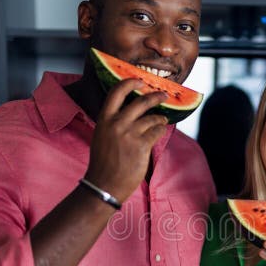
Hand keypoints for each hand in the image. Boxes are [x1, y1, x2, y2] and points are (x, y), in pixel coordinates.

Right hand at [84, 79, 168, 201]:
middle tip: (163, 95)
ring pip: (152, 118)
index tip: (140, 81)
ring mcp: (129, 134)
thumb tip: (131, 112)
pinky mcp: (141, 145)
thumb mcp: (101, 136)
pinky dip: (161, 129)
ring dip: (160, 118)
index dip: (130, 83)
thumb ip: (113, 122)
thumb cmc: (103, 163)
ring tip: (162, 119)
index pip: (116, 92)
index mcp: (104, 119)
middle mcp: (116, 124)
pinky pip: (157, 131)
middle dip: (155, 96)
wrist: (104, 184)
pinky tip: (160, 130)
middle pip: (141, 102)